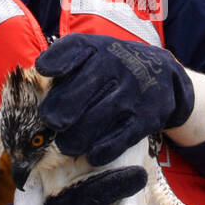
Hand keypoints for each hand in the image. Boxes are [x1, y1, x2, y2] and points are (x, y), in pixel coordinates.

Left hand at [35, 35, 190, 165]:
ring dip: (77, 135)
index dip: (58, 60)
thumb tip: (39, 72)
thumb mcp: (95, 51)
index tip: (43, 70)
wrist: (164, 73)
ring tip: (65, 145)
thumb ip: (66, 57)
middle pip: (83, 88)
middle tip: (51, 123)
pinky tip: (92, 154)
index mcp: (98, 49)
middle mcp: (116, 67)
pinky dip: (105, 149)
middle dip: (62, 109)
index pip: (76, 49)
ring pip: (99, 116)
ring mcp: (132, 93)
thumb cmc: (115, 65)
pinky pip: (123, 137)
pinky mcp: (147, 117)